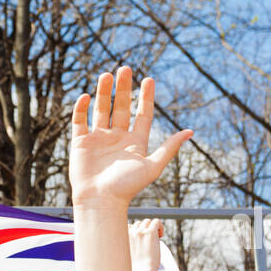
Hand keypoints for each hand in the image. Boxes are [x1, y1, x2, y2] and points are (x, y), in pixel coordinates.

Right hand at [69, 67, 191, 208]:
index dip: (145, 97)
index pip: (142, 114)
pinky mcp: (80, 144)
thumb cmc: (127, 187)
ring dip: (104, 92)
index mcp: (135, 142)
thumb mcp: (153, 166)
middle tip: (125, 68)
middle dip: (123, 88)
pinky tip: (86, 96)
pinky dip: (81, 108)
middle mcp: (117, 138)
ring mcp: (98, 140)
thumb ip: (169, 148)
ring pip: (101, 110)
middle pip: (121, 107)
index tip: (148, 79)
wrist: (100, 201)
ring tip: (106, 75)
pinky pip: (80, 121)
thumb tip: (190, 131)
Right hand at [129, 217, 162, 270]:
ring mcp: (140, 231)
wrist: (141, 270)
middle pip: (139, 223)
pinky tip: (160, 235)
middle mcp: (130, 232)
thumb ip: (130, 244)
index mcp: (123, 237)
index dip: (137, 232)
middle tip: (150, 240)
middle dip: (145, 230)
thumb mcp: (127, 254)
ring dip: (153, 228)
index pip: (129, 226)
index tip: (142, 239)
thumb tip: (136, 238)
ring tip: (156, 238)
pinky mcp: (150, 232)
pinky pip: (156, 221)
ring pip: (147, 221)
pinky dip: (160, 226)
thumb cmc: (135, 266)